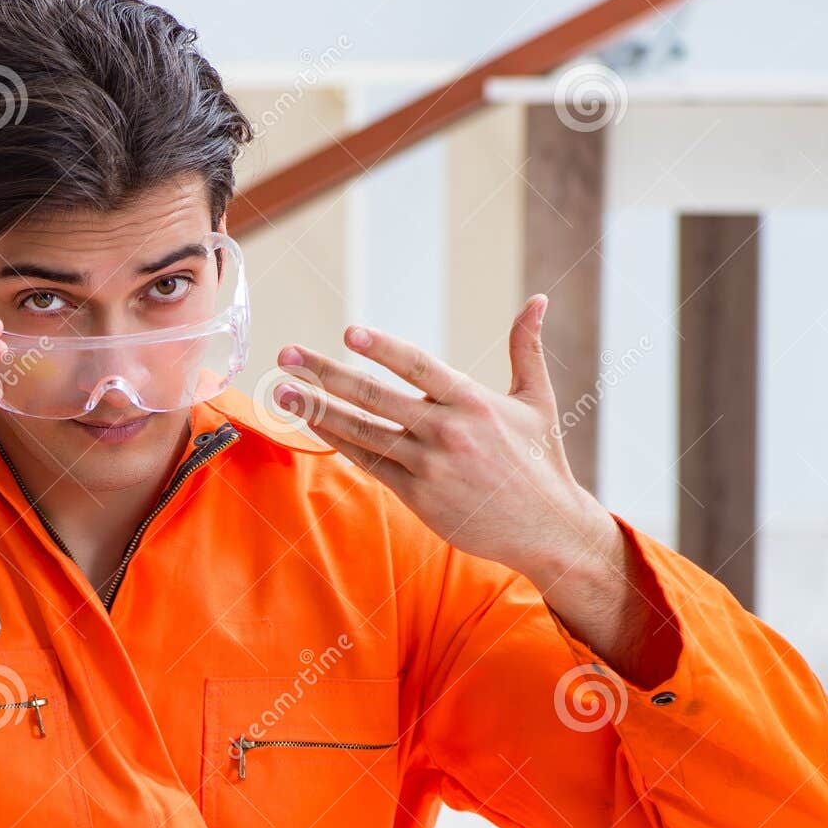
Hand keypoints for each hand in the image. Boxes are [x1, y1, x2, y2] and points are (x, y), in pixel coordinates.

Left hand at [273, 295, 617, 585]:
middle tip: (287, 355)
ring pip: (363, 432)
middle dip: (325, 374)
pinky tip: (311, 422)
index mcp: (473, 401)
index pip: (420, 367)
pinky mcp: (416, 496)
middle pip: (375, 397)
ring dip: (317, 410)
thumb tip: (538, 298)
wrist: (545, 528)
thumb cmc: (540, 460)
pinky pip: (368, 463)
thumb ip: (526, 347)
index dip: (384, 349)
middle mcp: (447, 432)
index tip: (349, 332)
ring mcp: (428, 466)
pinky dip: (337, 442)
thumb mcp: (537, 399)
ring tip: (282, 390)